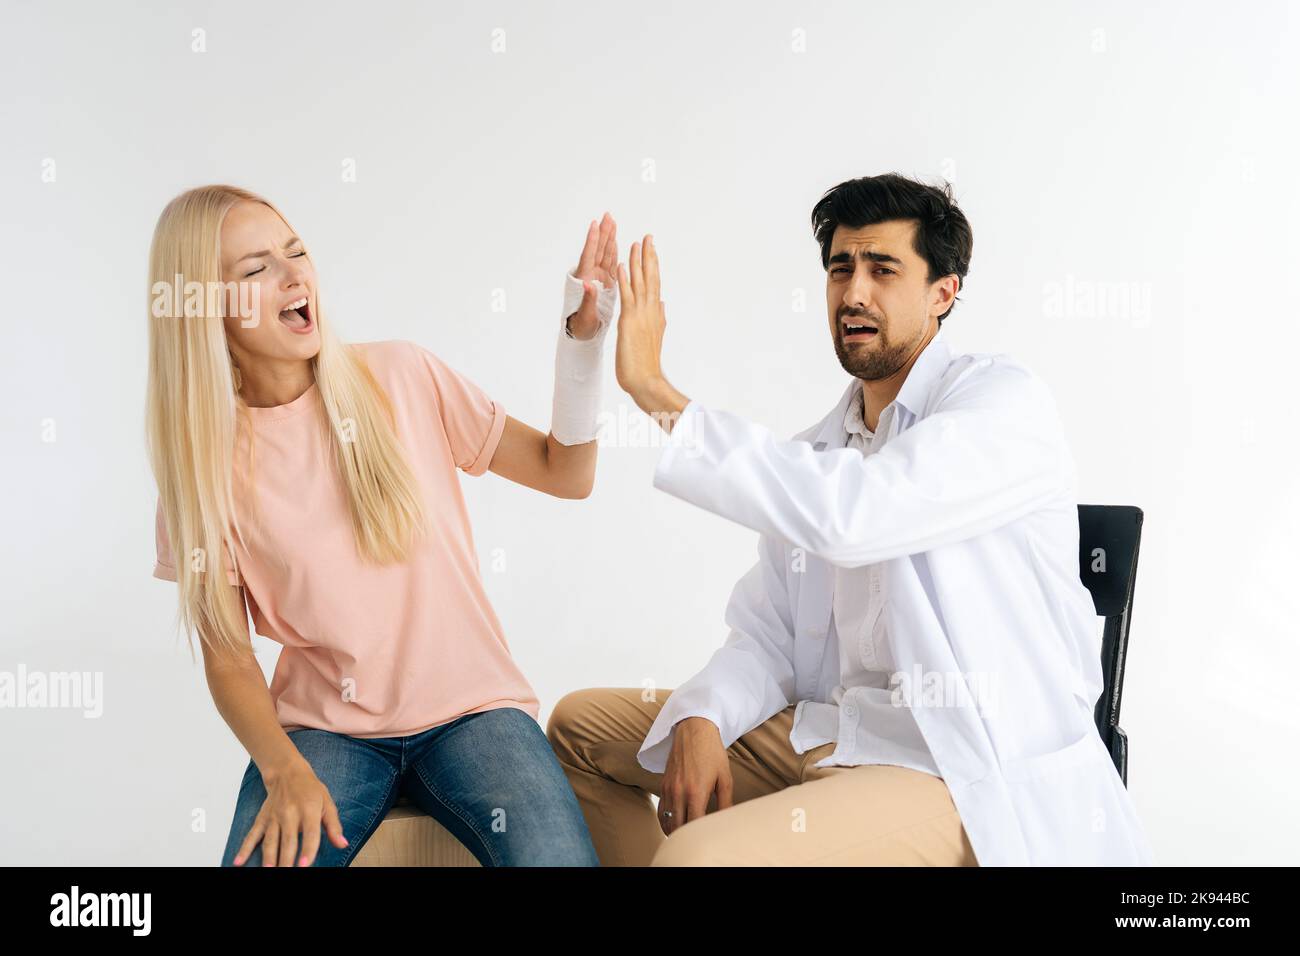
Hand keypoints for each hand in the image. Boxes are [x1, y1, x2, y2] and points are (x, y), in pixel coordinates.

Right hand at [231, 761, 347, 866]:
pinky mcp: (262, 819)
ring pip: (270, 841)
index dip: (308, 850)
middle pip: (288, 841)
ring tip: (268, 871)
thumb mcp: (328, 803)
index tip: (304, 865)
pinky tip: (238, 862)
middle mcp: (290, 813)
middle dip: (286, 861)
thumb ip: (334, 826)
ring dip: (268, 859)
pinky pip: (252, 835)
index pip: (310, 833)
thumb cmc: (310, 789)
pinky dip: (244, 849)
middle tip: (285, 873)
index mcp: (309, 810)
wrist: (287, 772)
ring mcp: (274, 817)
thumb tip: (342, 844)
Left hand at [566, 212, 617, 340]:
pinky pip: (611, 263)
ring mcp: (598, 277)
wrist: (583, 333)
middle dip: (602, 232)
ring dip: (608, 238)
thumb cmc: (581, 326)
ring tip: (612, 222)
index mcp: (584, 280)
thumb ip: (587, 300)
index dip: (592, 240)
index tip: (595, 225)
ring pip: (605, 253)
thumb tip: (587, 285)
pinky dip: (614, 251)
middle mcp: (590, 275)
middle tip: (607, 215)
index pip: (589, 256)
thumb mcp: (584, 316)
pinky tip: (616, 241)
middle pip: (597, 250)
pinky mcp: (605, 282)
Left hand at [614, 234, 666, 395]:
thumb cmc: (647, 364)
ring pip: (640, 283)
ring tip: (636, 243)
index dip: (653, 265)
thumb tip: (662, 304)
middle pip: (650, 278)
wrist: (646, 380)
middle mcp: (651, 310)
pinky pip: (627, 295)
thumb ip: (659, 318)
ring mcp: (641, 315)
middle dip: (648, 256)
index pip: (655, 284)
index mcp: (655, 313)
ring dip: (637, 262)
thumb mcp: (655, 336)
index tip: (652, 249)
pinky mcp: (629, 321)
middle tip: (647, 237)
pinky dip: (625, 279)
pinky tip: (622, 265)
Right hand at [658, 716, 733, 835]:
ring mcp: (668, 788)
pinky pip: (661, 810)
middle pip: (678, 827)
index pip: (694, 825)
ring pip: (667, 821)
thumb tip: (726, 821)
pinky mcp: (663, 784)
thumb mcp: (725, 778)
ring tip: (685, 836)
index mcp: (696, 792)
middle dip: (687, 836)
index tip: (708, 837)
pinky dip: (666, 820)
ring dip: (675, 831)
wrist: (694, 730)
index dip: (701, 835)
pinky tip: (674, 824)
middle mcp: (679, 792)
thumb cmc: (712, 753)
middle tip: (697, 840)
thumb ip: (726, 803)